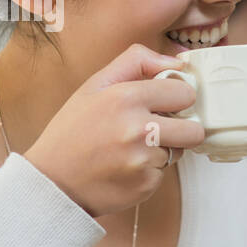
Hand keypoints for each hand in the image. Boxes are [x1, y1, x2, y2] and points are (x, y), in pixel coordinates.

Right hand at [23, 43, 206, 217]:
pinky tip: (125, 168)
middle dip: (180, 129)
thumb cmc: (74, 130)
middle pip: (194, 129)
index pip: (186, 93)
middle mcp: (138, 130)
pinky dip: (149, 171)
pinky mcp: (146, 185)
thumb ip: (137, 62)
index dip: (175, 98)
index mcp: (126, 98)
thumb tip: (179, 61)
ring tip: (130, 149)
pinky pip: (164, 174)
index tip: (163, 103)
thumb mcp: (95, 85)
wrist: (52, 181)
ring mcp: (143, 161)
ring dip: (161, 150)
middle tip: (156, 129)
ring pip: (178, 152)